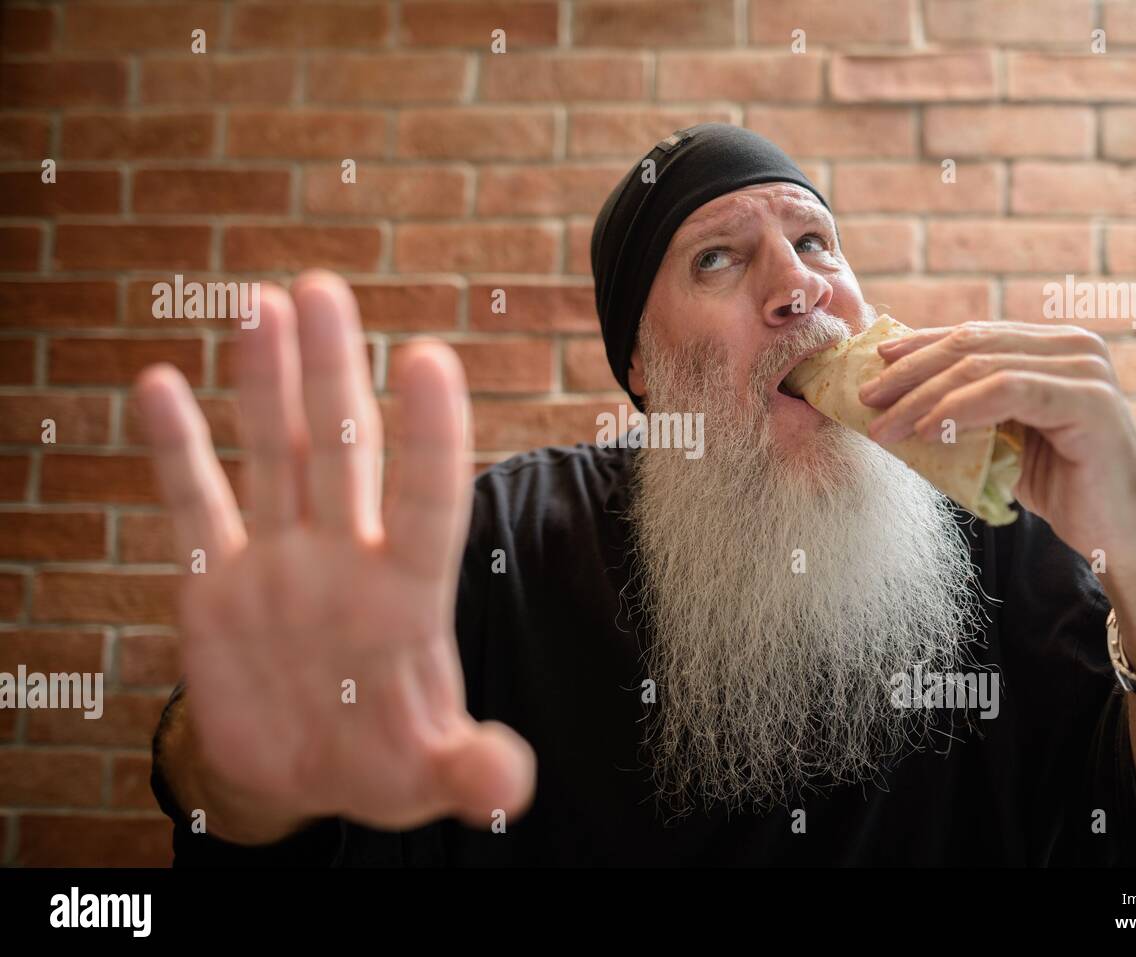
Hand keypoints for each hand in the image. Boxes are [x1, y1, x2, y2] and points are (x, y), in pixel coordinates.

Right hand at [133, 270, 534, 833]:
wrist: (303, 773)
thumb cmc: (381, 764)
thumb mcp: (428, 779)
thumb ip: (467, 771)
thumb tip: (509, 786)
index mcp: (405, 597)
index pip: (424, 501)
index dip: (427, 437)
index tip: (427, 358)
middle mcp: (342, 558)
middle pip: (342, 451)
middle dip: (333, 374)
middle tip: (325, 286)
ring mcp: (278, 561)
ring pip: (272, 454)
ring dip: (265, 383)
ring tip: (262, 303)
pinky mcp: (216, 582)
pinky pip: (193, 505)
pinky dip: (174, 451)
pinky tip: (159, 384)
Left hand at [857, 321, 1135, 558]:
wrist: (1119, 535)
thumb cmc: (1060, 488)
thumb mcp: (1001, 438)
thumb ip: (966, 409)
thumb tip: (892, 399)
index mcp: (1053, 347)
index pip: (974, 335)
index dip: (919, 345)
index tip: (873, 364)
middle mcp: (1073, 346)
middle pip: (972, 344)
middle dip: (910, 371)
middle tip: (866, 398)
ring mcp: (1085, 369)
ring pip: (983, 366)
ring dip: (923, 396)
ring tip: (885, 425)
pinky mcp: (1089, 401)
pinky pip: (1008, 391)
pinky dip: (959, 408)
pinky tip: (928, 430)